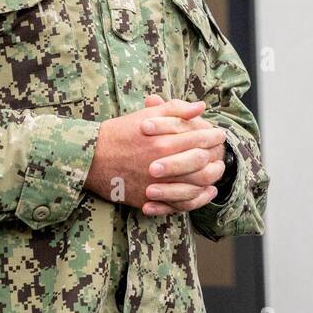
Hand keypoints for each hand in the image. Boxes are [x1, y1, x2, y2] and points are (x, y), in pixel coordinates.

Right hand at [85, 98, 225, 214]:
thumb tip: (200, 107)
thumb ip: (175, 110)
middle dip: (216, 155)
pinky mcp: (150, 200)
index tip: (219, 133)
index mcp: (163, 141)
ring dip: (211, 178)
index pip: (199, 139)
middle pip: (201, 163)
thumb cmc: (120, 132)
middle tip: (221, 150)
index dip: (213, 135)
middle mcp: (162, 165)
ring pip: (195, 186)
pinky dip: (197, 199)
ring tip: (217, 170)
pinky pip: (180, 204)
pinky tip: (205, 192)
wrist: (91, 157)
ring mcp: (156, 185)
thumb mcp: (147, 115)